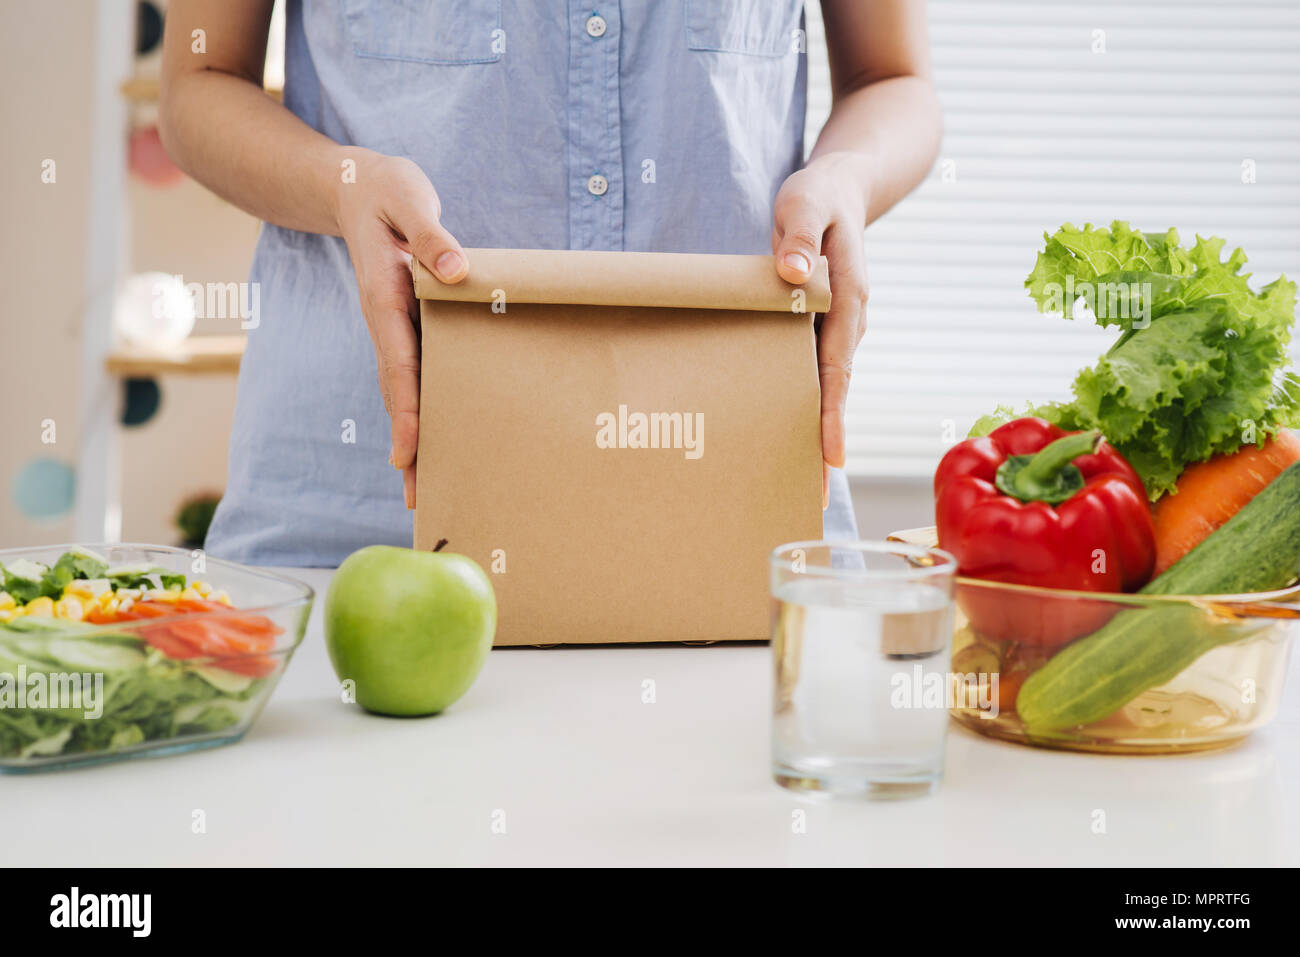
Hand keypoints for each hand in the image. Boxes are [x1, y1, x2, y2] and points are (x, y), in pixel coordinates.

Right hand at [332, 150, 468, 508]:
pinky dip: (419, 409)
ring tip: (422, 487)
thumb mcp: (407, 198)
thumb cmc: (384, 190)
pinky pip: (412, 375)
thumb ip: (430, 234)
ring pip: (402, 391)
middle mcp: (385, 323)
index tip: (410, 452)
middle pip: (397, 394)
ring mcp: (393, 328)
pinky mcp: (404, 325)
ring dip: (413, 437)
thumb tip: (456, 272)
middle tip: (419, 497)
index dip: (407, 410)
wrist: (353, 185)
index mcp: (385, 299)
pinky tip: (432, 437)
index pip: (399, 364)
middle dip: (408, 445)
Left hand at [771, 153, 869, 507]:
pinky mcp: (821, 327)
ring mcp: (837, 327)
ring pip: (825, 387)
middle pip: (835, 391)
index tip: (831, 458)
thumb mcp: (807, 203)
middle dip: (825, 443)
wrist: (842, 187)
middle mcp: (849, 321)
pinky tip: (784, 431)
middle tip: (814, 495)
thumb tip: (796, 277)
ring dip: (813, 430)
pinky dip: (803, 403)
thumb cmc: (820, 195)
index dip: (832, 414)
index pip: (838, 367)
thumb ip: (802, 236)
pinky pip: (812, 372)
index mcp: (850, 298)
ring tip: (800, 481)